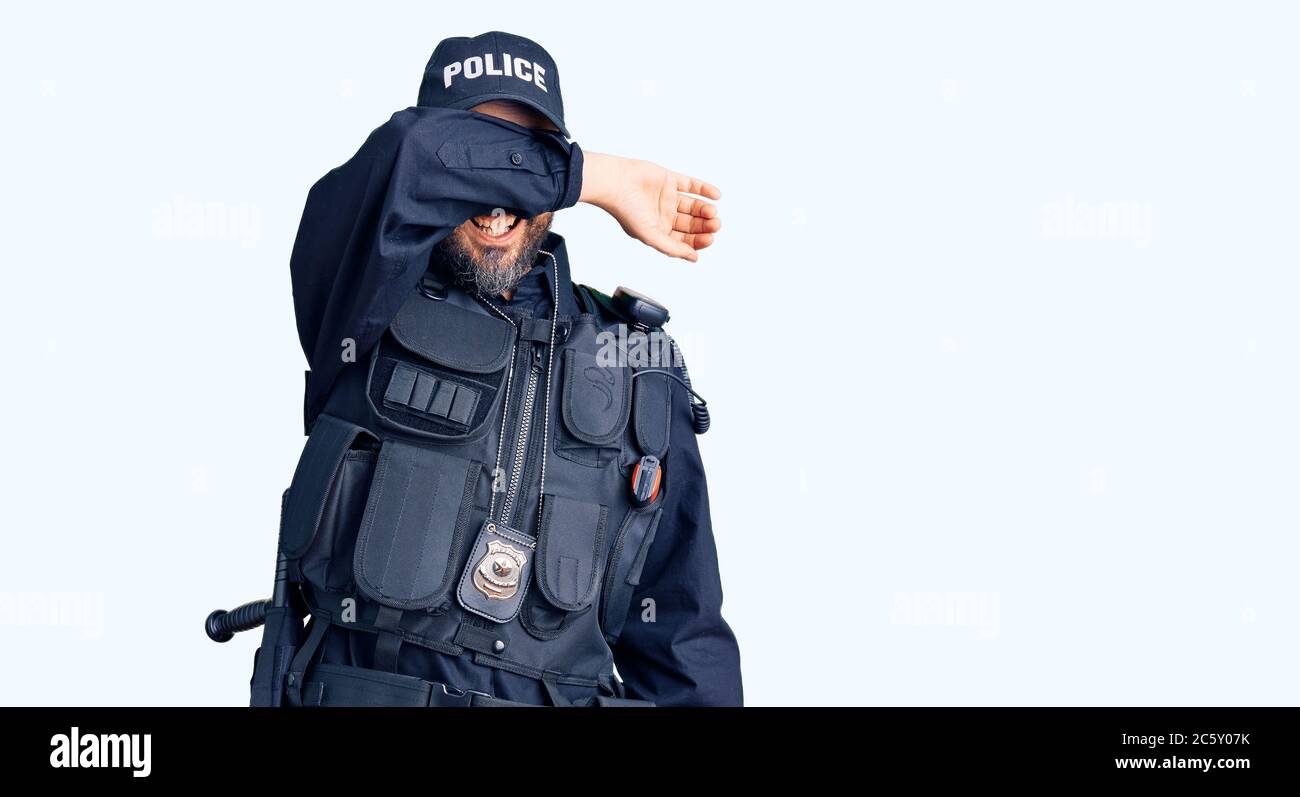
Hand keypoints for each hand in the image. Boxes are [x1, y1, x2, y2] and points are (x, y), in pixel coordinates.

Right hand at [580, 152, 720, 261]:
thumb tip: (693, 258)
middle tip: (715, 224)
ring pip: (692, 205)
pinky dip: (704, 189)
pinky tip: (715, 195)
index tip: (710, 239)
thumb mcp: (650, 236)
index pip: (684, 239)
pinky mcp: (668, 180)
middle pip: (691, 223)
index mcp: (658, 230)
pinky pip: (690, 185)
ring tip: (712, 211)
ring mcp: (667, 197)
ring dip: (704, 209)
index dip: (698, 240)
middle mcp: (663, 215)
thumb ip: (672, 248)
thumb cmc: (626, 210)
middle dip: (704, 225)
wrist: (615, 183)